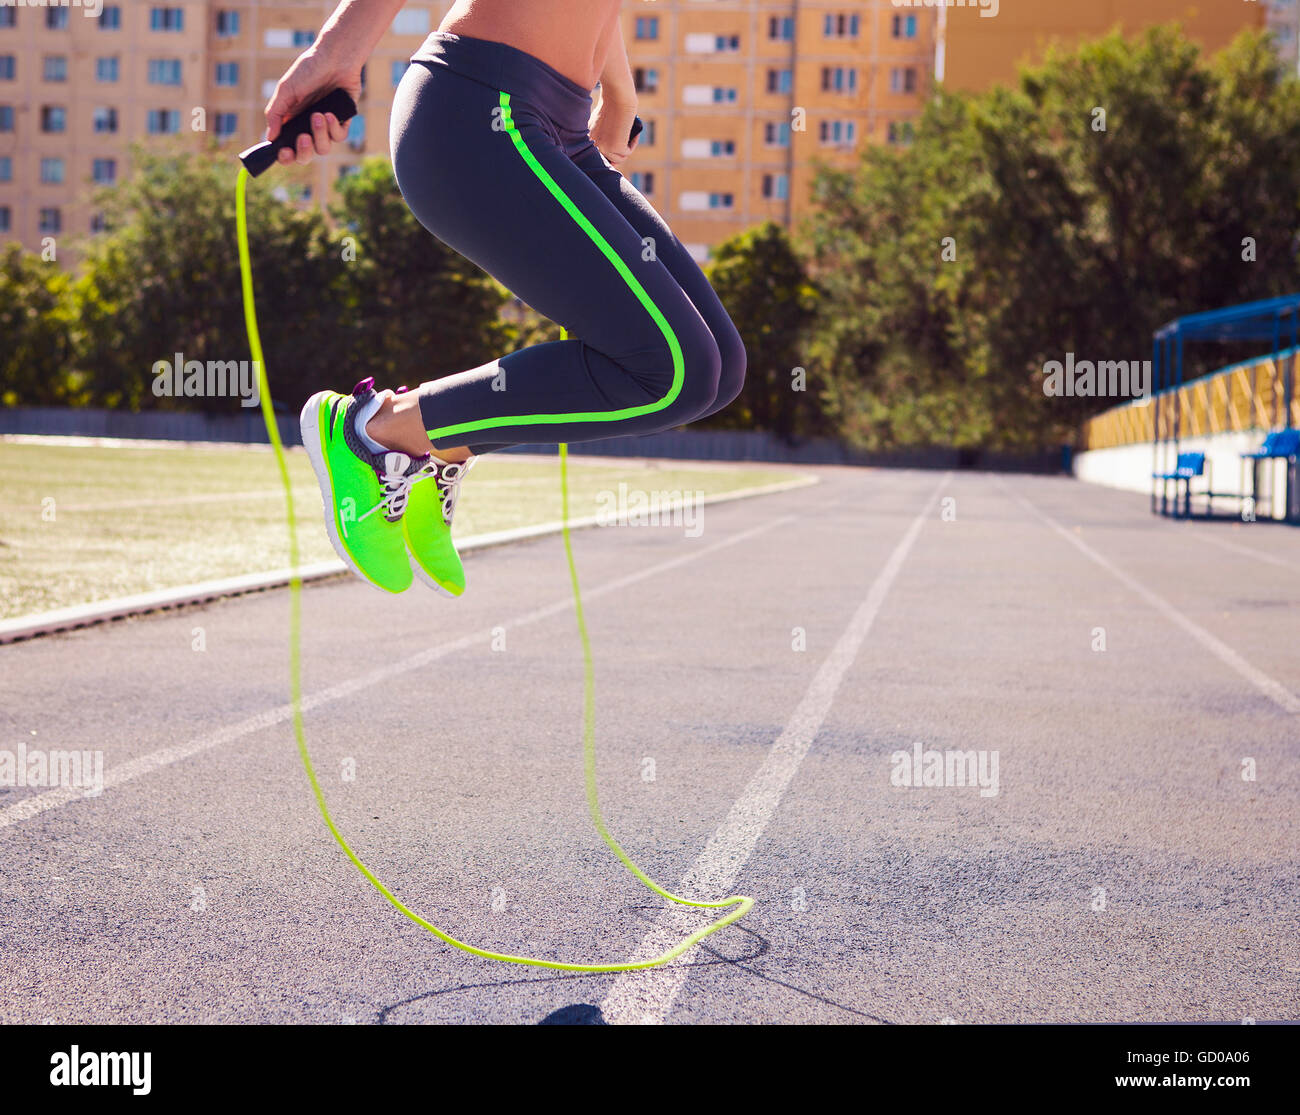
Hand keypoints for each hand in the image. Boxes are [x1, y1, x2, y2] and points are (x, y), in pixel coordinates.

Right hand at [264, 48, 360, 164]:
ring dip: (320, 134)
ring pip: (322, 149)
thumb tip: (270, 138)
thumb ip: (276, 114)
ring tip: (319, 115)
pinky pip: (339, 137)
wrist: (334, 58)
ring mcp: (325, 126)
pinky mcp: (342, 122)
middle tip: (303, 137)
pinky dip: (333, 127)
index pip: (286, 148)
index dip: (285, 156)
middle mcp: (307, 127)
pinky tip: (330, 113)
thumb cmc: (308, 71)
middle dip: (304, 151)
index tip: (284, 152)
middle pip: (305, 155)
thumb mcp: (286, 90)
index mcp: (290, 121)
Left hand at [590, 97, 638, 167]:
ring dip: (627, 148)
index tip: (618, 147)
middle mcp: (592, 145)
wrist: (617, 95)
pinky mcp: (614, 147)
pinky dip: (633, 143)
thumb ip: (603, 135)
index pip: (598, 157)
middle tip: (626, 144)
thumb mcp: (602, 121)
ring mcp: (603, 147)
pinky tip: (634, 133)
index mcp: (587, 139)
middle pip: (608, 161)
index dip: (610, 154)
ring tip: (630, 134)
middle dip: (618, 155)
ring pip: (619, 159)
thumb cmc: (611, 103)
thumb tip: (612, 155)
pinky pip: (627, 153)